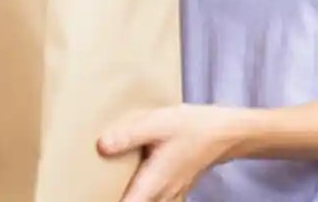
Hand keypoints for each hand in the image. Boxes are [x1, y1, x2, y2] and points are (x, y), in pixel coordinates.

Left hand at [97, 105, 243, 201]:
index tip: (92, 199)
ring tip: (114, 191)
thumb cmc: (191, 127)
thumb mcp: (156, 124)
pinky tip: (137, 190)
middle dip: (119, 200)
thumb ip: (128, 135)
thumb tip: (101, 147)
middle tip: (95, 195)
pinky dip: (144, 198)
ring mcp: (171, 196)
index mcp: (153, 183)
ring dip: (133, 199)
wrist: (224, 133)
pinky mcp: (175, 190)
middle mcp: (162, 195)